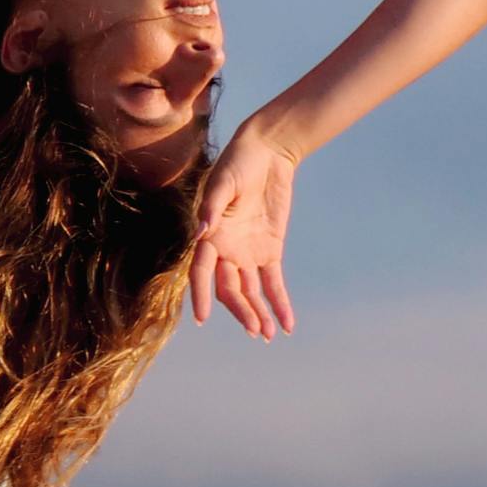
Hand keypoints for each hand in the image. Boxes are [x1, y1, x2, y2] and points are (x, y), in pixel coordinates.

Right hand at [190, 130, 296, 335]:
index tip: (203, 318)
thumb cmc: (238, 163)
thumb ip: (212, 207)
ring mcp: (248, 252)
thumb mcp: (223, 182)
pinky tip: (286, 323)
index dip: (200, 294)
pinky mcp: (270, 251)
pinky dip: (279, 303)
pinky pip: (273, 283)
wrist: (267, 152)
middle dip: (240, 310)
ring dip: (258, 313)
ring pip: (250, 291)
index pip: (201, 272)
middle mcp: (225, 249)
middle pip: (229, 288)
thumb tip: (200, 231)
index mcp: (209, 236)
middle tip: (253, 330)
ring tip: (266, 335)